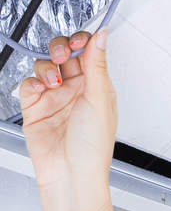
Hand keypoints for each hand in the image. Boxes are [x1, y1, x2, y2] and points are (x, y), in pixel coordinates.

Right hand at [18, 30, 116, 210]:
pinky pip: (28, 84)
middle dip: (61, 48)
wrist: (71, 174)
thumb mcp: (100, 99)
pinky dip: (32, 82)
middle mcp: (75, 90)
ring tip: (54, 80)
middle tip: (62, 54)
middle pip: (64, 54)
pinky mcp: (35, 108)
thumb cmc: (93, 146)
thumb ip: (97, 64)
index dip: (82, 42)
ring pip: (45, 66)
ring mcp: (54, 98)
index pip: (88, 53)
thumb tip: (102, 35)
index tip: (79, 41)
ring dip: (47, 67)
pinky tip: (41, 90)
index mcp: (97, 86)